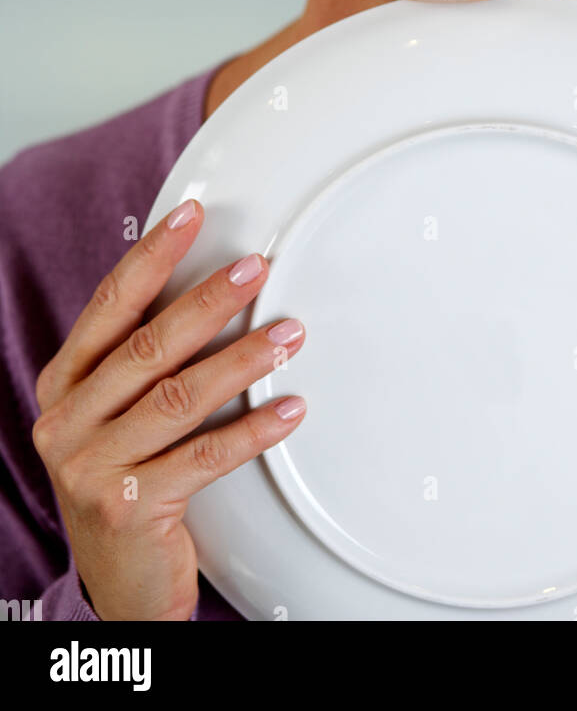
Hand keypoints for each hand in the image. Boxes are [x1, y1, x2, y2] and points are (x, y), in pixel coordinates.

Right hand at [32, 199, 305, 620]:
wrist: (119, 583)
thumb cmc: (128, 478)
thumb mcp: (116, 414)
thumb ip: (143, 360)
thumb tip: (210, 284)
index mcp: (63, 385)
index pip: (109, 305)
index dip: (151, 256)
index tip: (191, 215)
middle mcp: (67, 423)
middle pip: (148, 346)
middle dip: (208, 300)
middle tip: (257, 267)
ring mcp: (92, 468)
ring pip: (179, 398)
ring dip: (242, 360)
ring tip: (290, 335)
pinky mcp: (129, 510)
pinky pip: (204, 458)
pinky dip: (253, 430)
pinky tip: (290, 409)